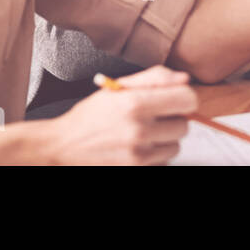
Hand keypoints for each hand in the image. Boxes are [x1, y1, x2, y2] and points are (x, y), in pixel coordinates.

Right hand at [43, 65, 196, 164]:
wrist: (61, 147)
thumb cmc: (91, 115)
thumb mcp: (117, 88)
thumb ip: (154, 78)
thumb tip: (186, 79)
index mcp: (135, 103)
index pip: (187, 99)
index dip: (183, 97)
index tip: (174, 99)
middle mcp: (138, 130)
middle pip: (184, 126)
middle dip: (172, 120)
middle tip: (152, 118)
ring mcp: (138, 156)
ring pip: (175, 146)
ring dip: (164, 140)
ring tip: (143, 134)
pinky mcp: (136, 171)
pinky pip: (163, 163)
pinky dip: (155, 157)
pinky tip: (137, 149)